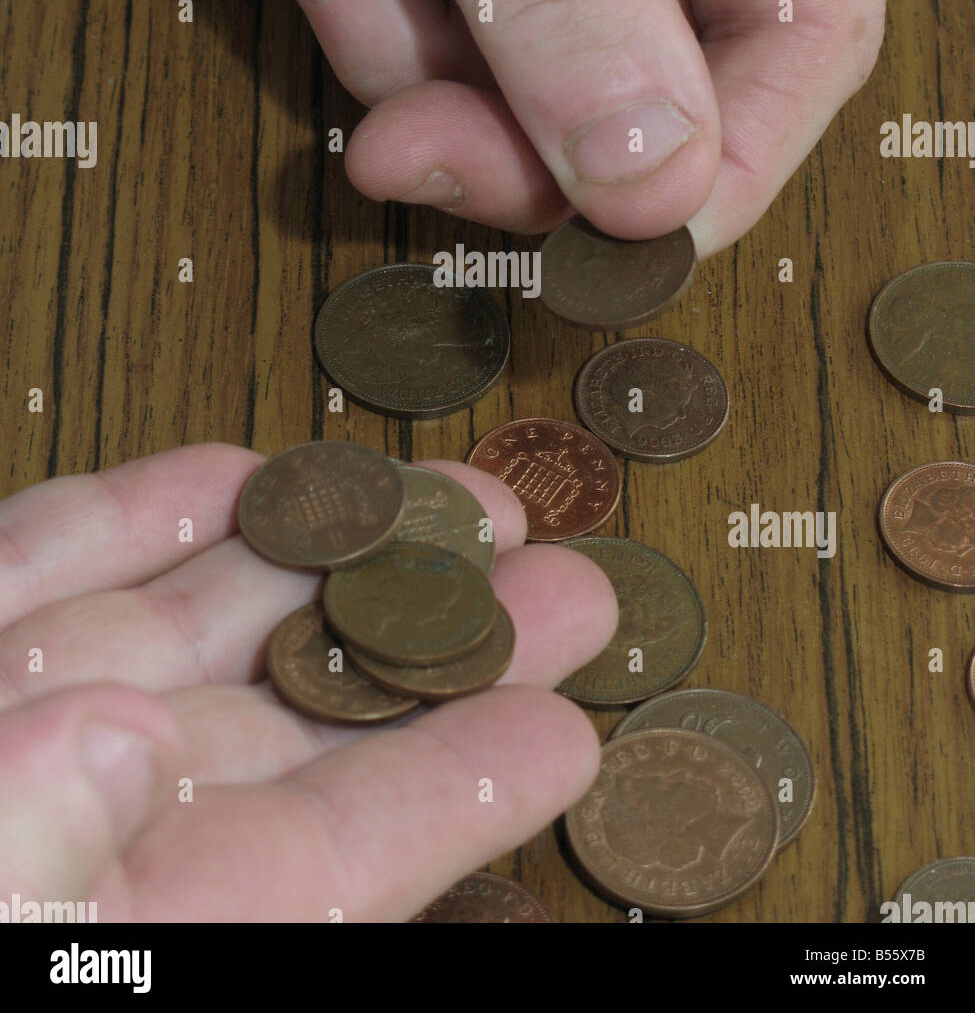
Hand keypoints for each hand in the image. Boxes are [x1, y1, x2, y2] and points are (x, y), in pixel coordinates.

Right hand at [0, 445, 615, 919]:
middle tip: (551, 581)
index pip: (313, 868)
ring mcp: (7, 710)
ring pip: (182, 626)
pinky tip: (242, 474)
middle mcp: (73, 820)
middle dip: (423, 645)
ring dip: (311, 554)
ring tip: (443, 502)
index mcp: (108, 929)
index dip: (446, 797)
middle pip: (280, 725)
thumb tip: (113, 736)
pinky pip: (45, 566)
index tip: (563, 731)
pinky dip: (138, 514)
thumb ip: (28, 855)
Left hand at [110, 0, 906, 251]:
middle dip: (517, 127)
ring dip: (416, 57)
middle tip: (406, 140)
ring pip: (542, 88)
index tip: (615, 246)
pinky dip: (374, 15)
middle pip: (664, 84)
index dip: (720, 163)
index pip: (810, 27)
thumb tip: (653, 179)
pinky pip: (457, 46)